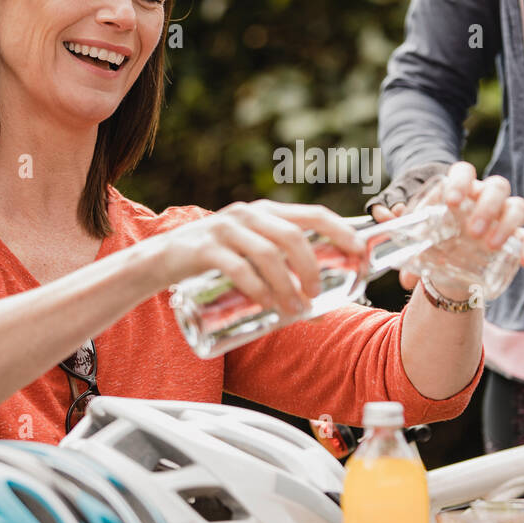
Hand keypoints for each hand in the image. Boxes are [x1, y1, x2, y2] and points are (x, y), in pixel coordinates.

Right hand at [158, 201, 364, 318]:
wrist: (162, 259)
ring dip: (287, 286)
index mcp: (267, 212)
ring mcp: (225, 229)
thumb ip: (280, 269)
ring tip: (296, 310)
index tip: (361, 254)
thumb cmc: (215, 260)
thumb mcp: (250, 254)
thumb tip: (320, 306)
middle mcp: (249, 214)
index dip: (342, 232)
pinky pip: (239, 269)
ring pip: (268, 255)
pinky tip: (269, 306)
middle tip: (317, 295)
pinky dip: (259, 290)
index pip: (314, 214)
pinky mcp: (205, 249)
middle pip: (293, 236)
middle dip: (312, 268)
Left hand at [368, 161, 523, 294]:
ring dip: (506, 224)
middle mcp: (485, 198)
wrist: (450, 261)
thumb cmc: (434, 238)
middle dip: (486, 206)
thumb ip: (401, 233)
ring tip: (490, 246)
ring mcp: (504, 217)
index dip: (460, 182)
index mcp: (460, 190)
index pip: (463, 171)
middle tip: (471, 231)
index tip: (450, 201)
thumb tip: (382, 231)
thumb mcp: (417, 234)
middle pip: (496, 186)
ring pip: (517, 206)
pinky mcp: (518, 238)